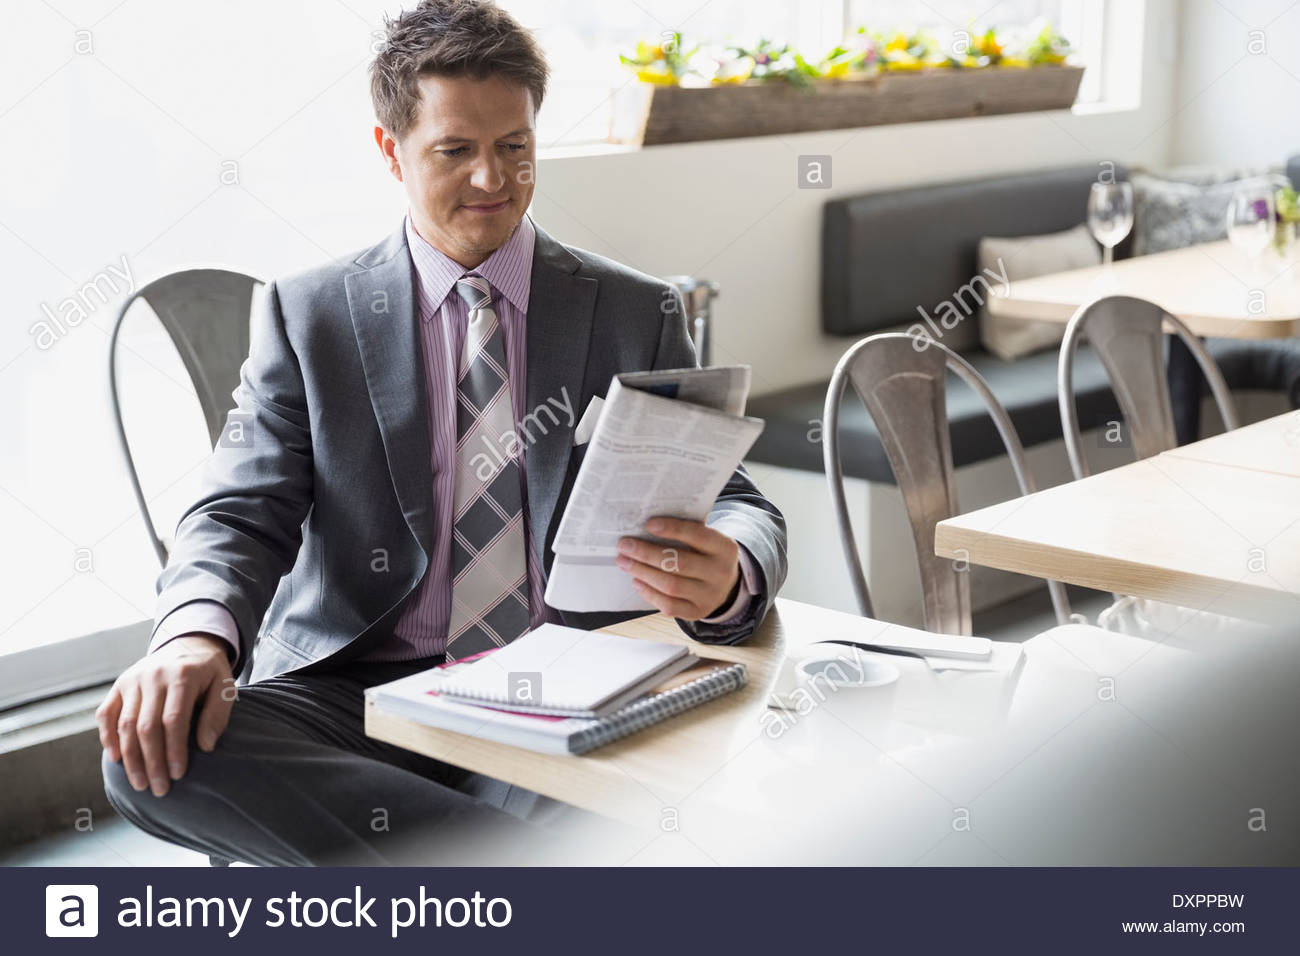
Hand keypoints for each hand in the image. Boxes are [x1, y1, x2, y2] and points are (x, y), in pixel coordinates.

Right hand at [96, 634, 234, 796]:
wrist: (188, 644)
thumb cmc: (209, 673)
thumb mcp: (224, 686)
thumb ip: (218, 714)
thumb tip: (206, 746)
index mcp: (182, 675)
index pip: (174, 720)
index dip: (174, 750)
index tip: (178, 774)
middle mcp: (153, 676)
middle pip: (147, 727)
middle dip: (152, 762)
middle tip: (159, 789)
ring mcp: (132, 679)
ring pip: (125, 724)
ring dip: (131, 758)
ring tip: (140, 783)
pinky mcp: (119, 685)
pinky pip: (106, 714)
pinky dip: (108, 737)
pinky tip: (117, 759)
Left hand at [616, 516, 740, 619]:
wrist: (726, 585)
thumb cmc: (706, 554)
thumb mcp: (706, 539)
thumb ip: (686, 529)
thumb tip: (648, 522)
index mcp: (724, 548)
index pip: (697, 535)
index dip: (672, 529)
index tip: (648, 524)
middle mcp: (720, 572)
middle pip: (679, 563)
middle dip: (647, 553)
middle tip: (624, 545)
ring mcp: (710, 596)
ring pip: (671, 585)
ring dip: (643, 572)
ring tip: (624, 561)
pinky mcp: (697, 612)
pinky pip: (669, 606)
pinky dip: (649, 593)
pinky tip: (636, 581)